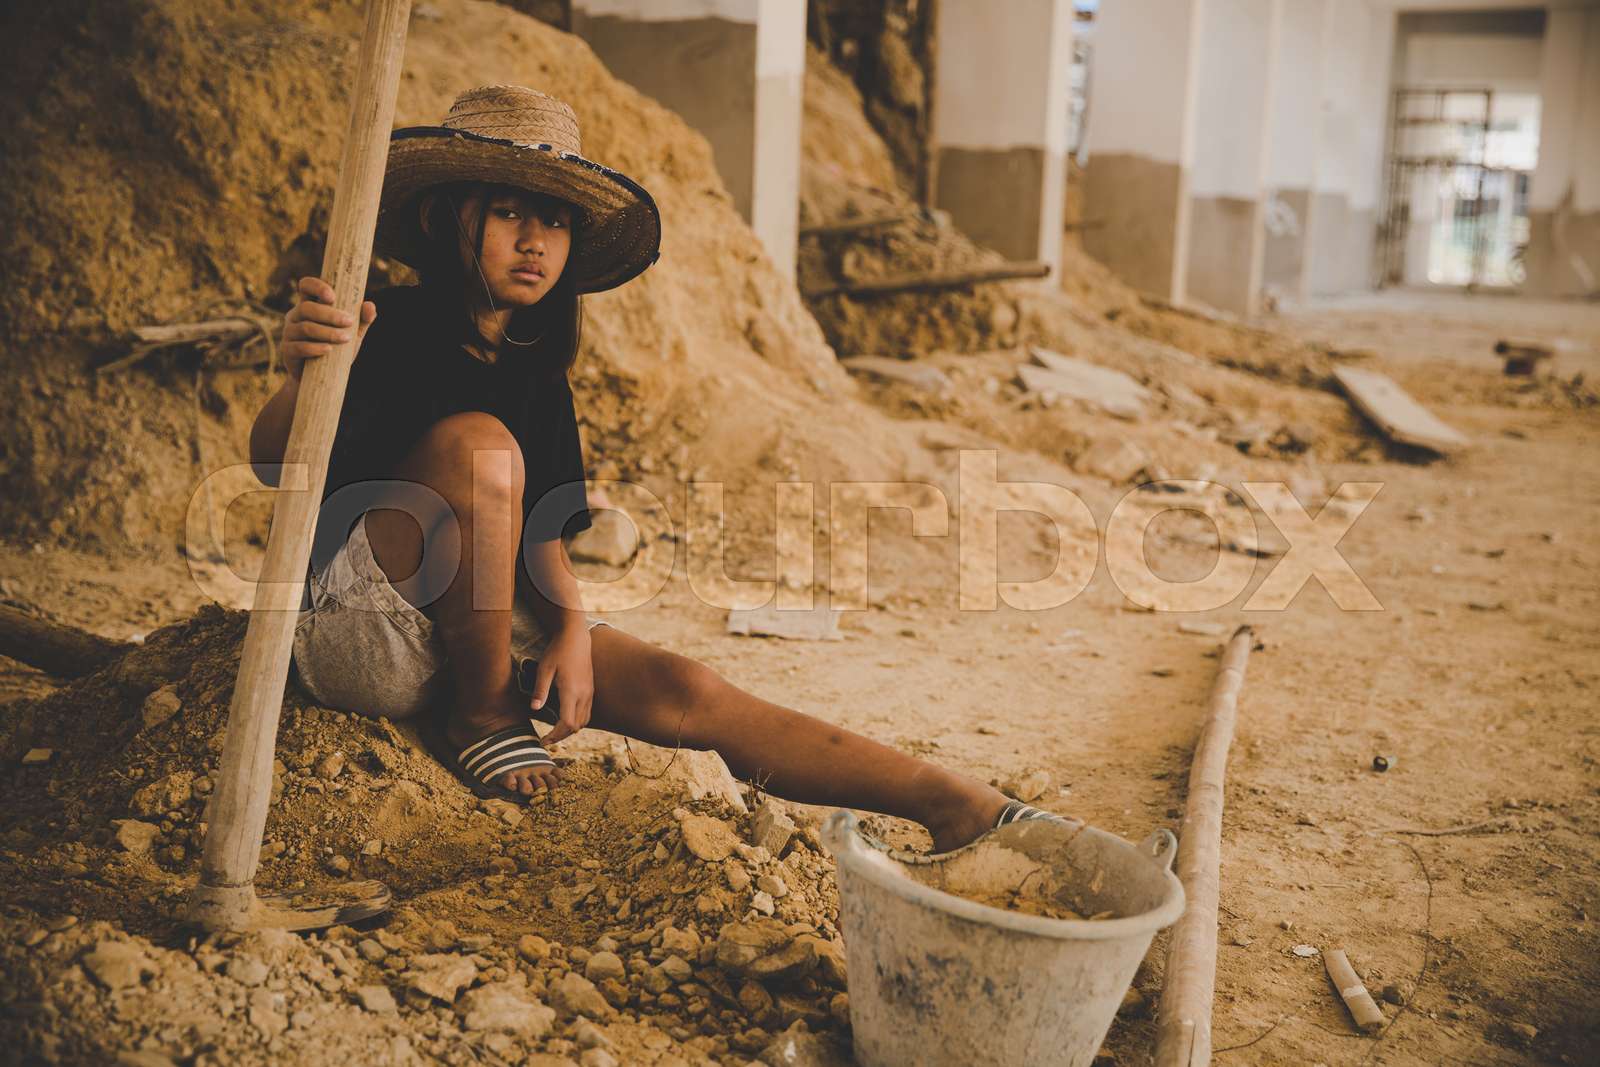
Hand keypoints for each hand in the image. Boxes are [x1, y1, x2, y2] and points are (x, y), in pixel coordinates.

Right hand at [281, 276, 375, 381]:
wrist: (322, 379)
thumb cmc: (337, 351)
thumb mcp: (353, 334)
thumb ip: (362, 320)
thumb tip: (369, 306)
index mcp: (309, 305)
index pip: (306, 286)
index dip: (316, 286)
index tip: (332, 296)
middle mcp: (295, 316)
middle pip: (307, 308)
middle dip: (329, 314)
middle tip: (349, 321)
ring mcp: (289, 333)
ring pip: (305, 327)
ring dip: (327, 332)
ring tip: (345, 338)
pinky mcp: (288, 351)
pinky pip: (299, 347)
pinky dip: (315, 348)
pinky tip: (328, 350)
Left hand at [530, 624, 593, 745]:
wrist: (576, 638)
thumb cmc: (558, 651)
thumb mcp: (544, 669)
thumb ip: (540, 690)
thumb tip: (534, 709)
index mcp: (572, 691)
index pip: (567, 724)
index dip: (555, 736)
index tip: (543, 741)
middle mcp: (584, 695)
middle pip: (576, 726)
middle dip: (561, 736)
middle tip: (546, 740)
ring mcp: (589, 693)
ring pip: (584, 721)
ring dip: (570, 730)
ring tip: (555, 732)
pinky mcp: (591, 690)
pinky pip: (587, 713)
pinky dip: (577, 721)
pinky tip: (565, 719)